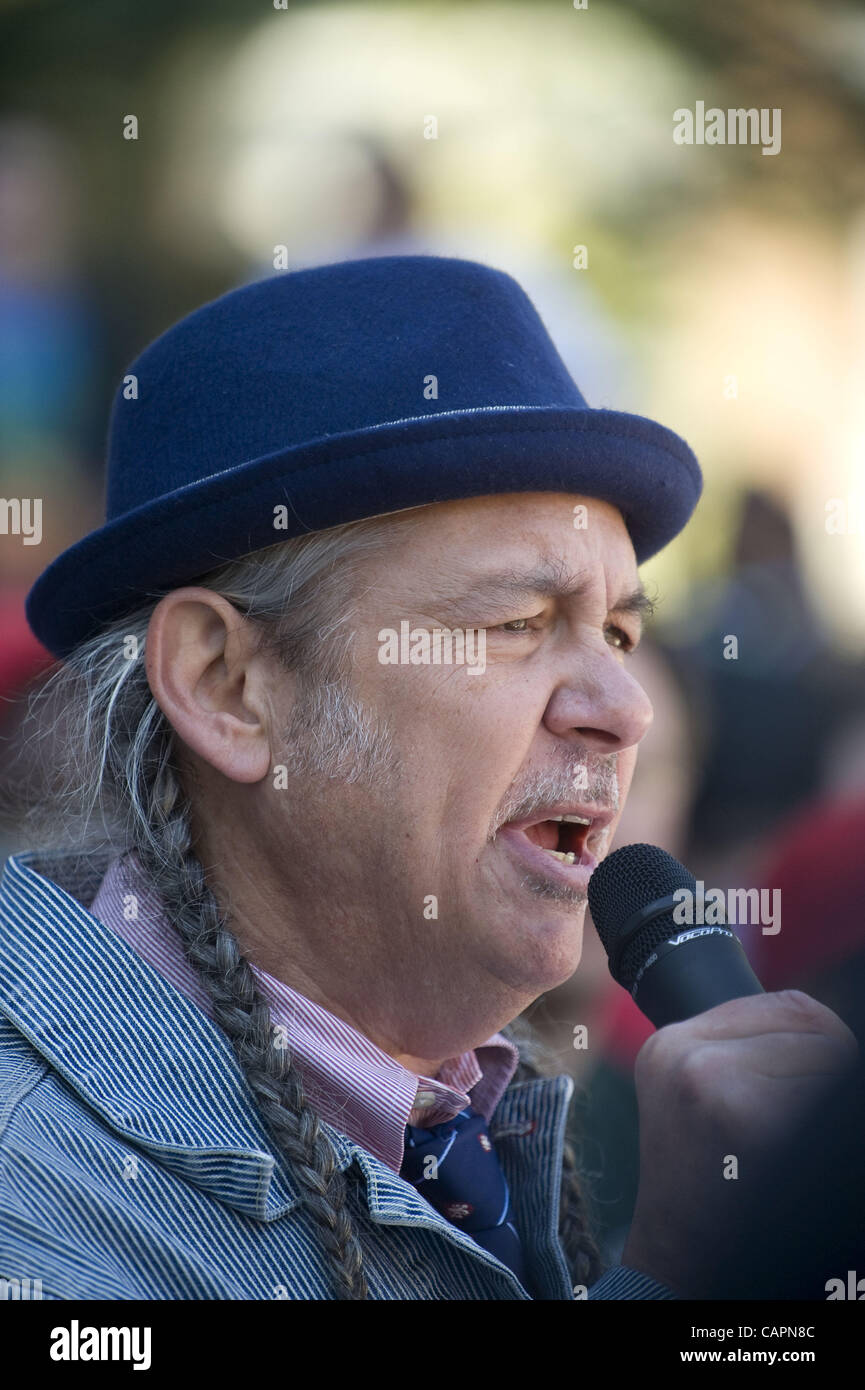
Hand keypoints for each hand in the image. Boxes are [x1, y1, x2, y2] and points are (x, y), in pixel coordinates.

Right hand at [621, 989, 858, 1297]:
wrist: (681, 1260)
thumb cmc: (704, 1182)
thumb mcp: (696, 1094)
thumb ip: (741, 1047)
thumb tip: (823, 1027)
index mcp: (669, 1044)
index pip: (784, 1005)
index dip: (815, 1042)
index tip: (808, 1084)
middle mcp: (685, 1055)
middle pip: (810, 1025)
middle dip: (828, 1066)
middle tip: (800, 1116)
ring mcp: (713, 1081)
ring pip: (827, 1055)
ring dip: (828, 1093)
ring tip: (793, 1133)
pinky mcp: (747, 1115)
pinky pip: (825, 1089)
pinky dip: (824, 1118)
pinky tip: (791, 1148)